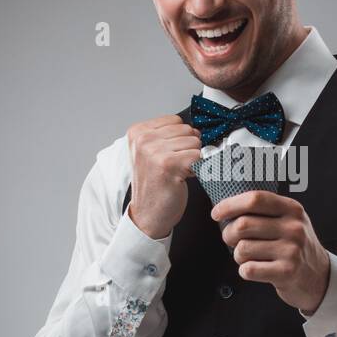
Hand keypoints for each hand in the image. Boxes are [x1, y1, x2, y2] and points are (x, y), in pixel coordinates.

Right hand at [125, 115, 201, 239]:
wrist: (148, 215)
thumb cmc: (154, 185)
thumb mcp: (151, 153)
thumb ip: (167, 136)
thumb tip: (197, 130)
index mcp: (137, 132)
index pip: (176, 121)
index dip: (181, 139)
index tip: (170, 155)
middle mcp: (143, 139)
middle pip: (187, 130)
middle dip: (188, 149)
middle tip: (175, 166)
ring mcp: (154, 151)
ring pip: (195, 142)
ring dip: (192, 160)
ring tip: (177, 172)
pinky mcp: (168, 164)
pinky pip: (198, 156)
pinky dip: (196, 169)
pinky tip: (182, 178)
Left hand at [210, 190, 330, 313]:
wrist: (318, 276)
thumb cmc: (295, 246)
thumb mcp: (289, 220)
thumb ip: (265, 211)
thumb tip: (225, 206)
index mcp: (292, 209)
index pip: (255, 199)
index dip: (230, 205)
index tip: (217, 213)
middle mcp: (293, 227)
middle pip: (243, 225)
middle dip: (229, 234)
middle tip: (232, 240)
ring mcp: (291, 250)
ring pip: (242, 248)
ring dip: (238, 255)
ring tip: (250, 256)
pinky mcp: (286, 272)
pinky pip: (248, 269)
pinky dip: (245, 270)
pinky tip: (256, 268)